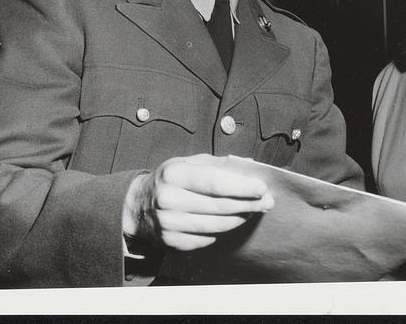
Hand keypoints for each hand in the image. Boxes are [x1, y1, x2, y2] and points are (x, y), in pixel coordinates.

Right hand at [123, 154, 273, 250]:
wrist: (138, 206)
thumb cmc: (171, 180)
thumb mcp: (188, 163)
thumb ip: (219, 164)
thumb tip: (250, 167)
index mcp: (174, 174)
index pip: (215, 182)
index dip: (242, 187)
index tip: (262, 188)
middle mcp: (168, 199)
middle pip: (219, 206)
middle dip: (248, 204)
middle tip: (267, 202)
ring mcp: (168, 224)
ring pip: (216, 226)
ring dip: (240, 218)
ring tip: (252, 211)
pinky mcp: (171, 242)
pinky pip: (207, 239)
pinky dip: (222, 231)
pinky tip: (228, 221)